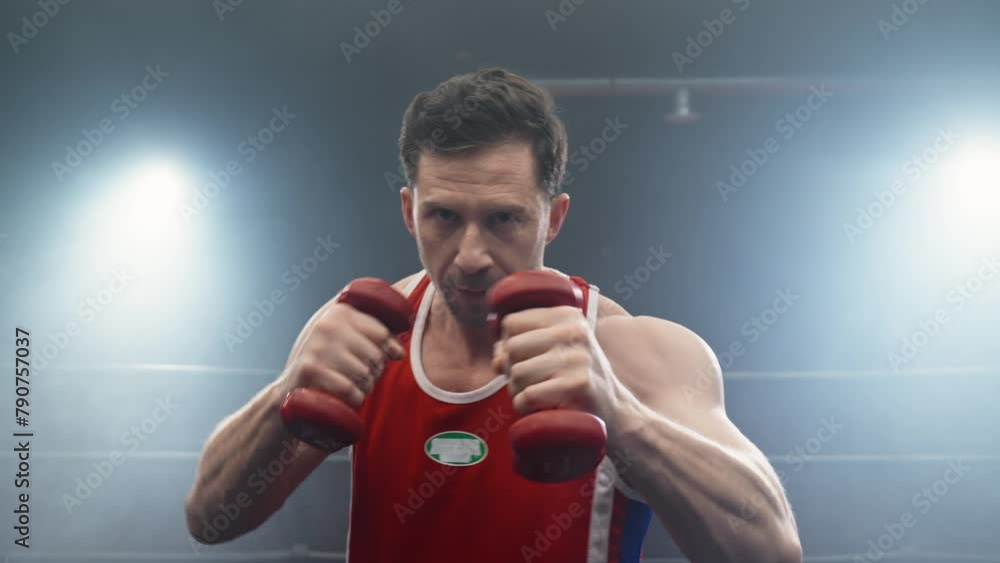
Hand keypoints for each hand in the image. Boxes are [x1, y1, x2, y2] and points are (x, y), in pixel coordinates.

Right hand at [279, 302, 405, 408]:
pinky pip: (350, 388)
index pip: (381, 331)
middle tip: (368, 377)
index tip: (394, 356)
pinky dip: (356, 397)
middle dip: (376, 371)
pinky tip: (352, 397)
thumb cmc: (328, 365)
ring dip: (367, 386)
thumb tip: (399, 350)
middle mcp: (327, 324)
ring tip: (359, 387)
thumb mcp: (346, 341)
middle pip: (374, 355)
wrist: (289, 393)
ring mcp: (317, 346)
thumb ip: (371, 336)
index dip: (391, 347)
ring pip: (364, 373)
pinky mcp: (310, 369)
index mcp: (340, 311)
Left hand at [493, 305, 619, 422]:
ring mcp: (577, 357)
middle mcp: (573, 331)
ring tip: (537, 394)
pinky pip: (528, 395)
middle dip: (511, 371)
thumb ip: (521, 345)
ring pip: (517, 373)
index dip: (507, 345)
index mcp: (566, 315)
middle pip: (512, 348)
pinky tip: (541, 407)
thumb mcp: (553, 349)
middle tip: (529, 383)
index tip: (523, 360)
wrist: (614, 408)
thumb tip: (496, 357)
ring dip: (518, 391)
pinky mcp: (578, 384)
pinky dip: (525, 406)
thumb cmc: (575, 378)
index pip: (511, 323)